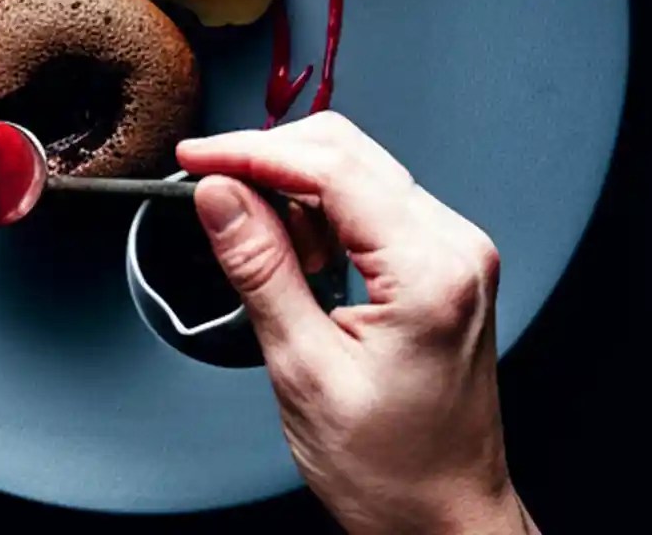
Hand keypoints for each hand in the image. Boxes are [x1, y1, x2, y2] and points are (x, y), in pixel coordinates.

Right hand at [178, 112, 536, 534]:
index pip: (331, 169)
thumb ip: (259, 269)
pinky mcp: (442, 265)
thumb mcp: (304, 369)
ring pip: (359, 173)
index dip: (250, 153)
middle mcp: (455, 248)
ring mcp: (454, 253)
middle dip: (268, 160)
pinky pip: (373, 207)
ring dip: (294, 191)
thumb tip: (219, 195)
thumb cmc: (391, 467)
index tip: (196, 157)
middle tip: (207, 187)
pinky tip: (297, 258)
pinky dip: (322, 216)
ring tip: (261, 253)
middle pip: (349, 154)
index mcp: (429, 271)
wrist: (444, 517)